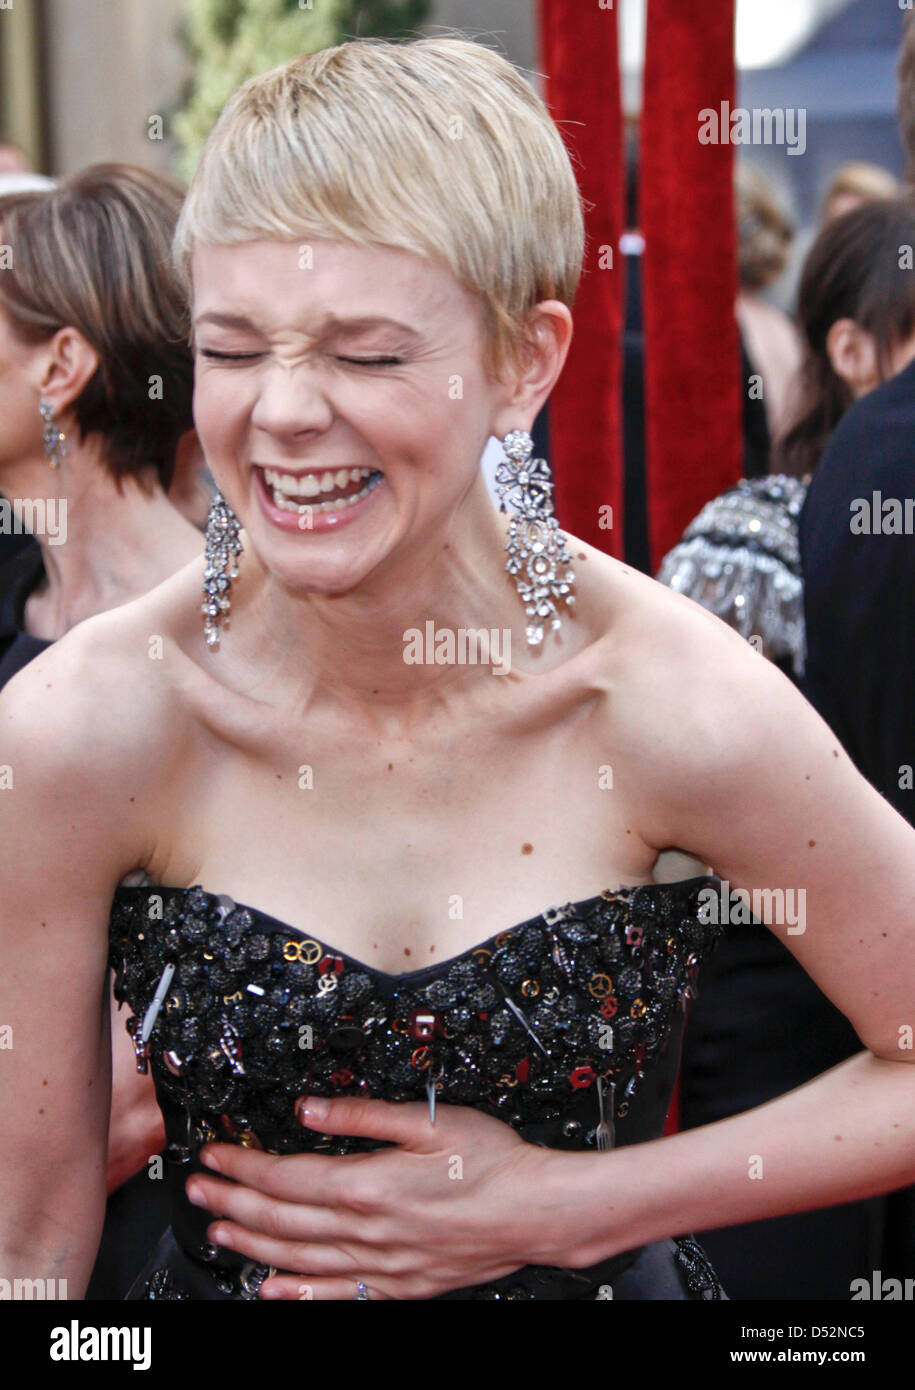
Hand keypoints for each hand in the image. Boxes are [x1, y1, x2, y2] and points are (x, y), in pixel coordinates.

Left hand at [185, 1096, 580, 1299]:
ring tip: (218, 1232)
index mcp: (369, 1184)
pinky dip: (296, 1293)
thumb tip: (309, 1110)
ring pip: (298, 1259)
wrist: (536, 1211)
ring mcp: (380, 1264)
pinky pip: (334, 1293)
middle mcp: (367, 1231)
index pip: (286, 1177)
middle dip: (232, 1203)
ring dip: (251, 1246)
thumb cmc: (491, 1162)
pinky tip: (271, 1290)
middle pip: (280, 1221)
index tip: (215, 1155)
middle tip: (198, 1190)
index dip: (243, 1167)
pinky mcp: (398, 1285)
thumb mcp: (429, 1118)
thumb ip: (362, 1116)